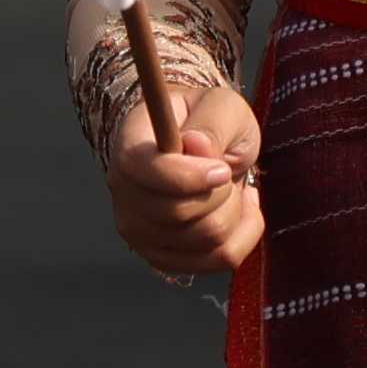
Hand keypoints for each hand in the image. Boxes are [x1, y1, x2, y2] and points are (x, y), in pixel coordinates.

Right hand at [98, 61, 264, 274]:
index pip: (144, 171)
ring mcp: (138, 230)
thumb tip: (197, 147)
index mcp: (131, 144)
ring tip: (230, 189)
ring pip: (203, 241)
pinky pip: (217, 261)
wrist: (204, 149)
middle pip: (178, 214)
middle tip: (226, 171)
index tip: (222, 168)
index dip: (189, 176)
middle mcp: (124, 191)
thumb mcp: (222, 106)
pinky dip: (242, 236)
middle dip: (222, 193)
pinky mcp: (162, 257)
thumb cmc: (210, 123)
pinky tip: (237, 212)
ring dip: (235, 213)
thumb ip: (212, 123)